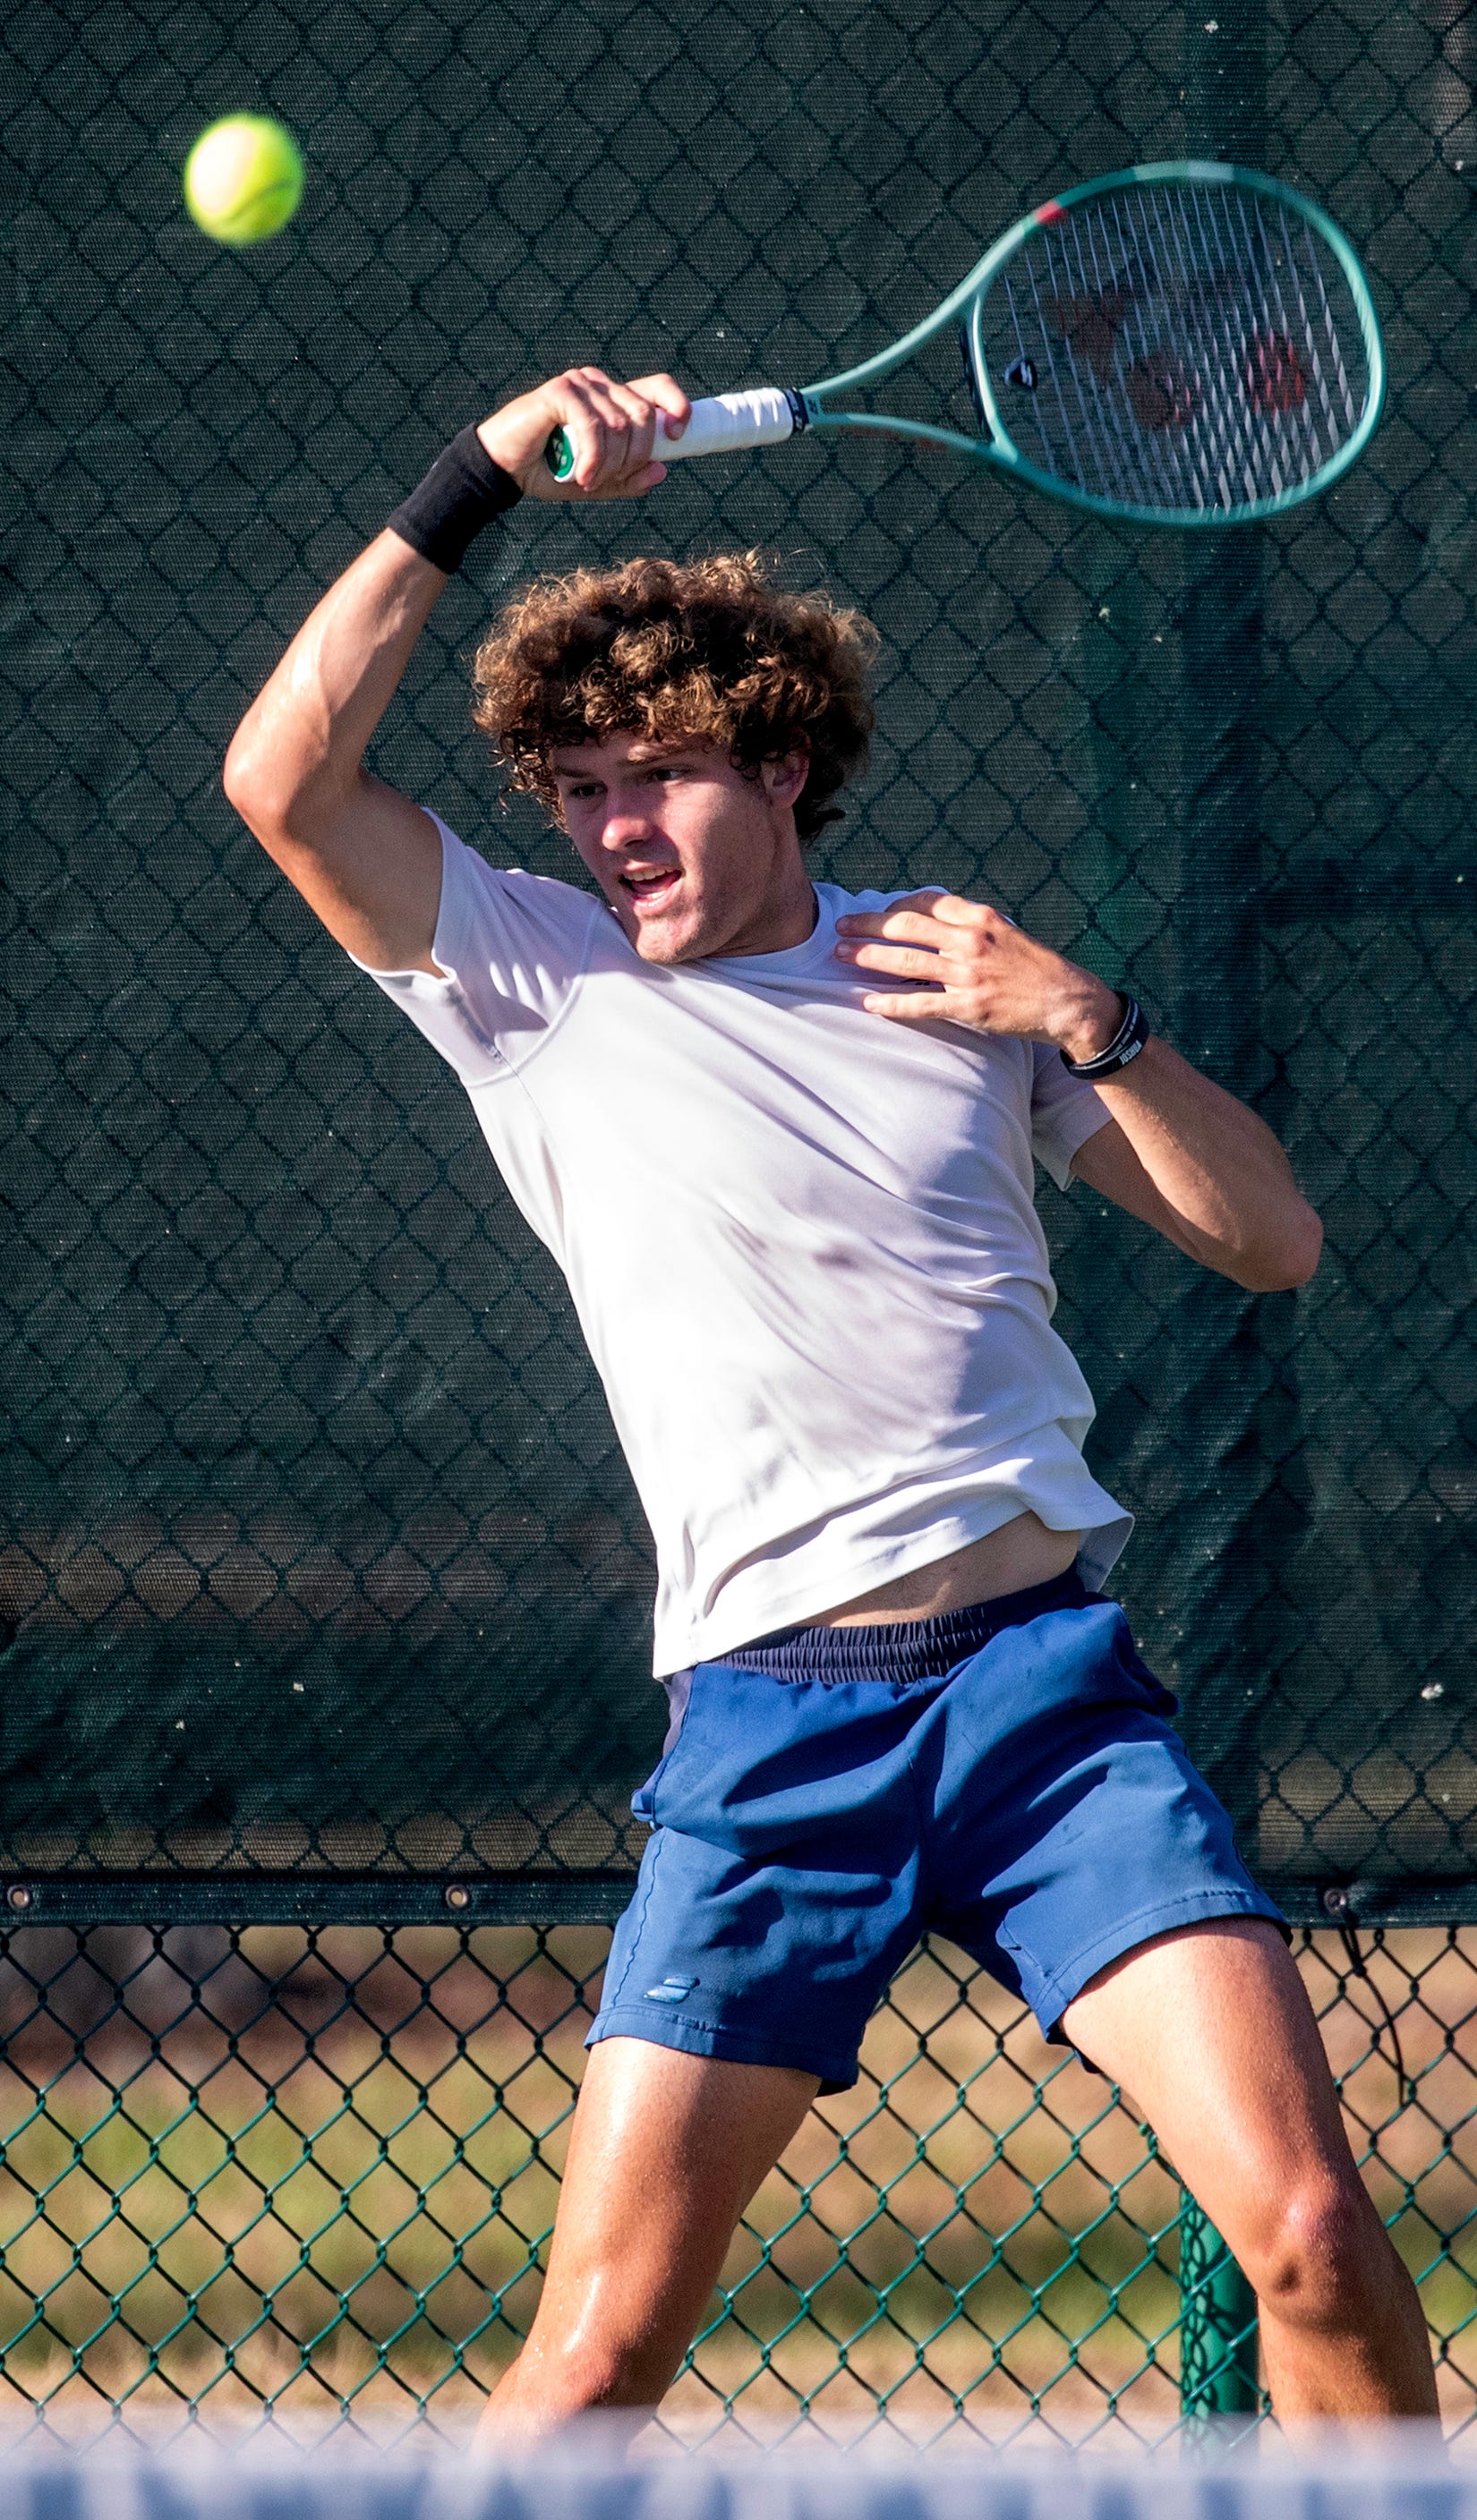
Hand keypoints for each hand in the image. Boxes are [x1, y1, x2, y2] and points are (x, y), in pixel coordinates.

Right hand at [477, 368, 689, 501]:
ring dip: (610, 464)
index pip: (658, 387)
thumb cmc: (547, 471)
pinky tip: (580, 476)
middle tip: (609, 480)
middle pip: (643, 414)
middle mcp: (599, 384)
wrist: (504, 470)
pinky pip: (594, 425)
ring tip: (587, 481)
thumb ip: (626, 480)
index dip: (676, 405)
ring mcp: (580, 383)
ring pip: (620, 424)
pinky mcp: (560, 391)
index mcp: (612, 399)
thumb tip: (662, 471)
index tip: (678, 435)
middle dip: (635, 456)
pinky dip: (593, 458)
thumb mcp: (595, 482)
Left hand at [834, 890, 1121, 1060]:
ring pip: (906, 962)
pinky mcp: (969, 1006)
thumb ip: (970, 925)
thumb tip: (934, 922)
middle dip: (867, 925)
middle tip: (840, 928)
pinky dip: (890, 1003)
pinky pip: (921, 1004)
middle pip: (905, 925)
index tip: (877, 913)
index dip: (894, 906)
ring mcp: (969, 974)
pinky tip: (868, 1002)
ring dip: (868, 957)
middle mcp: (971, 940)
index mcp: (980, 917)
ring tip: (840, 956)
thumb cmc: (1035, 967)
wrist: (1068, 1000)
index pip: (926, 901)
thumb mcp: (1006, 933)